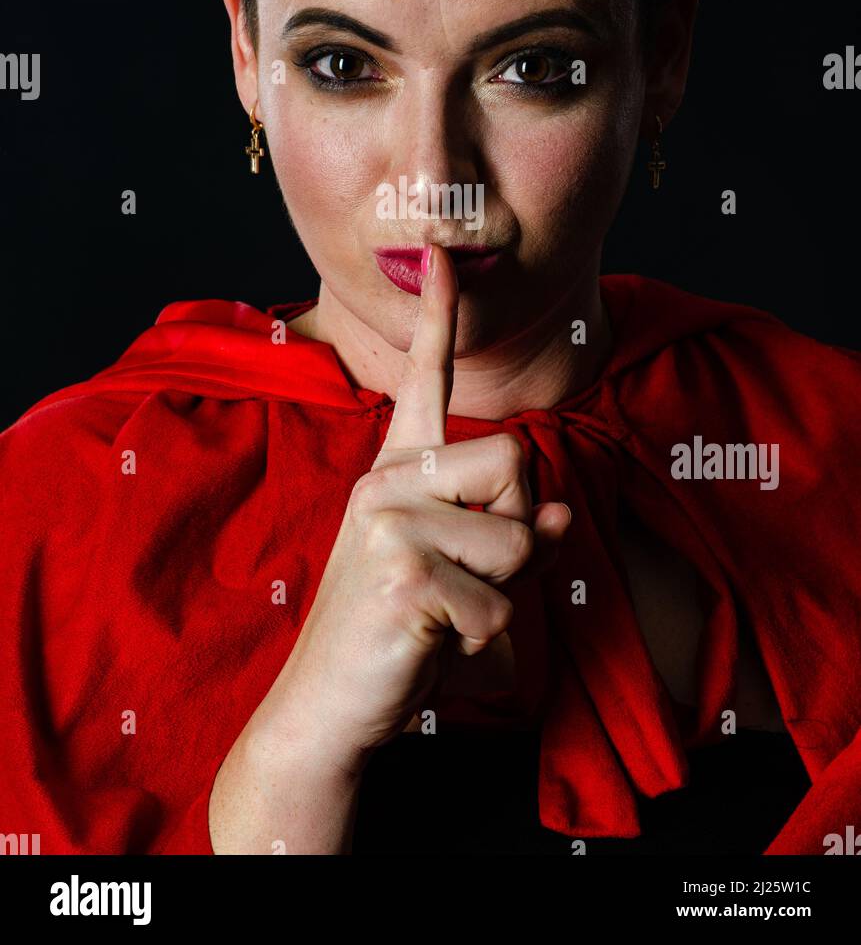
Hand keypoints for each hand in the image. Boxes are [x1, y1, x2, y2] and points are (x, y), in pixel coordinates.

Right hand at [256, 244, 571, 772]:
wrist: (327, 710)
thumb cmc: (398, 637)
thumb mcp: (460, 576)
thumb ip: (509, 535)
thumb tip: (559, 513)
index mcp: (397, 472)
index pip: (424, 382)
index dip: (437, 319)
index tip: (441, 256)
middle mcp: (387, 481)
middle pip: (515, 457)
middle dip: (518, 529)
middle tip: (466, 580)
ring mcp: (388, 521)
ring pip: (520, 535)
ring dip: (506, 592)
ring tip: (447, 617)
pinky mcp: (403, 571)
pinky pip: (502, 600)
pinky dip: (488, 638)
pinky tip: (433, 646)